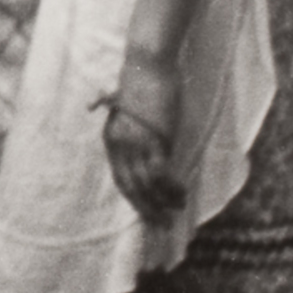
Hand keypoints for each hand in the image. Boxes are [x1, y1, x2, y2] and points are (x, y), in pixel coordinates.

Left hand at [102, 50, 184, 226]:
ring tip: (175, 214)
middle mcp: (119, 145)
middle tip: (160, 228)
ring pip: (146, 185)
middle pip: (131, 187)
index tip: (146, 214)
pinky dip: (171, 188)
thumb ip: (130, 127)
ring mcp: (135, 144)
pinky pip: (161, 174)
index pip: (120, 179)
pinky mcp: (153, 139)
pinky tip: (181, 196)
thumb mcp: (129, 109)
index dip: (134, 199)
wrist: (147, 65)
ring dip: (162, 204)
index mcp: (110, 139)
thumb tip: (136, 136)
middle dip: (146, 210)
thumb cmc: (141, 82)